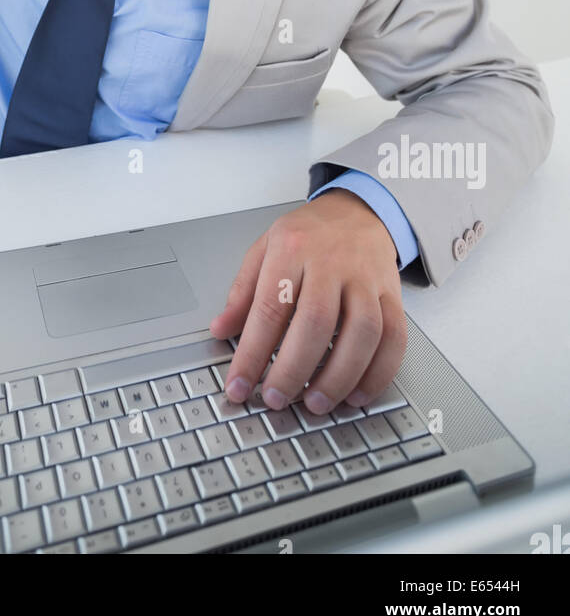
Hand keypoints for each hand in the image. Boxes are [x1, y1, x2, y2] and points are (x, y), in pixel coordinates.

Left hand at [209, 189, 406, 413]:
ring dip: (339, 377)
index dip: (252, 354)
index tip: (238, 386)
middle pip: (316, 322)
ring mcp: (367, 278)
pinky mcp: (393, 294)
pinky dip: (379, 372)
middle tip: (276, 400)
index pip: (269, 308)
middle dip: (294, 370)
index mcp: (292, 249)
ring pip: (362, 332)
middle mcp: (332, 262)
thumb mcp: (265, 248)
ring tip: (316, 404)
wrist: (357, 211)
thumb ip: (243, 291)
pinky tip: (357, 394)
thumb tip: (221, 330)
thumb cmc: (308, 235)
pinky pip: (394, 338)